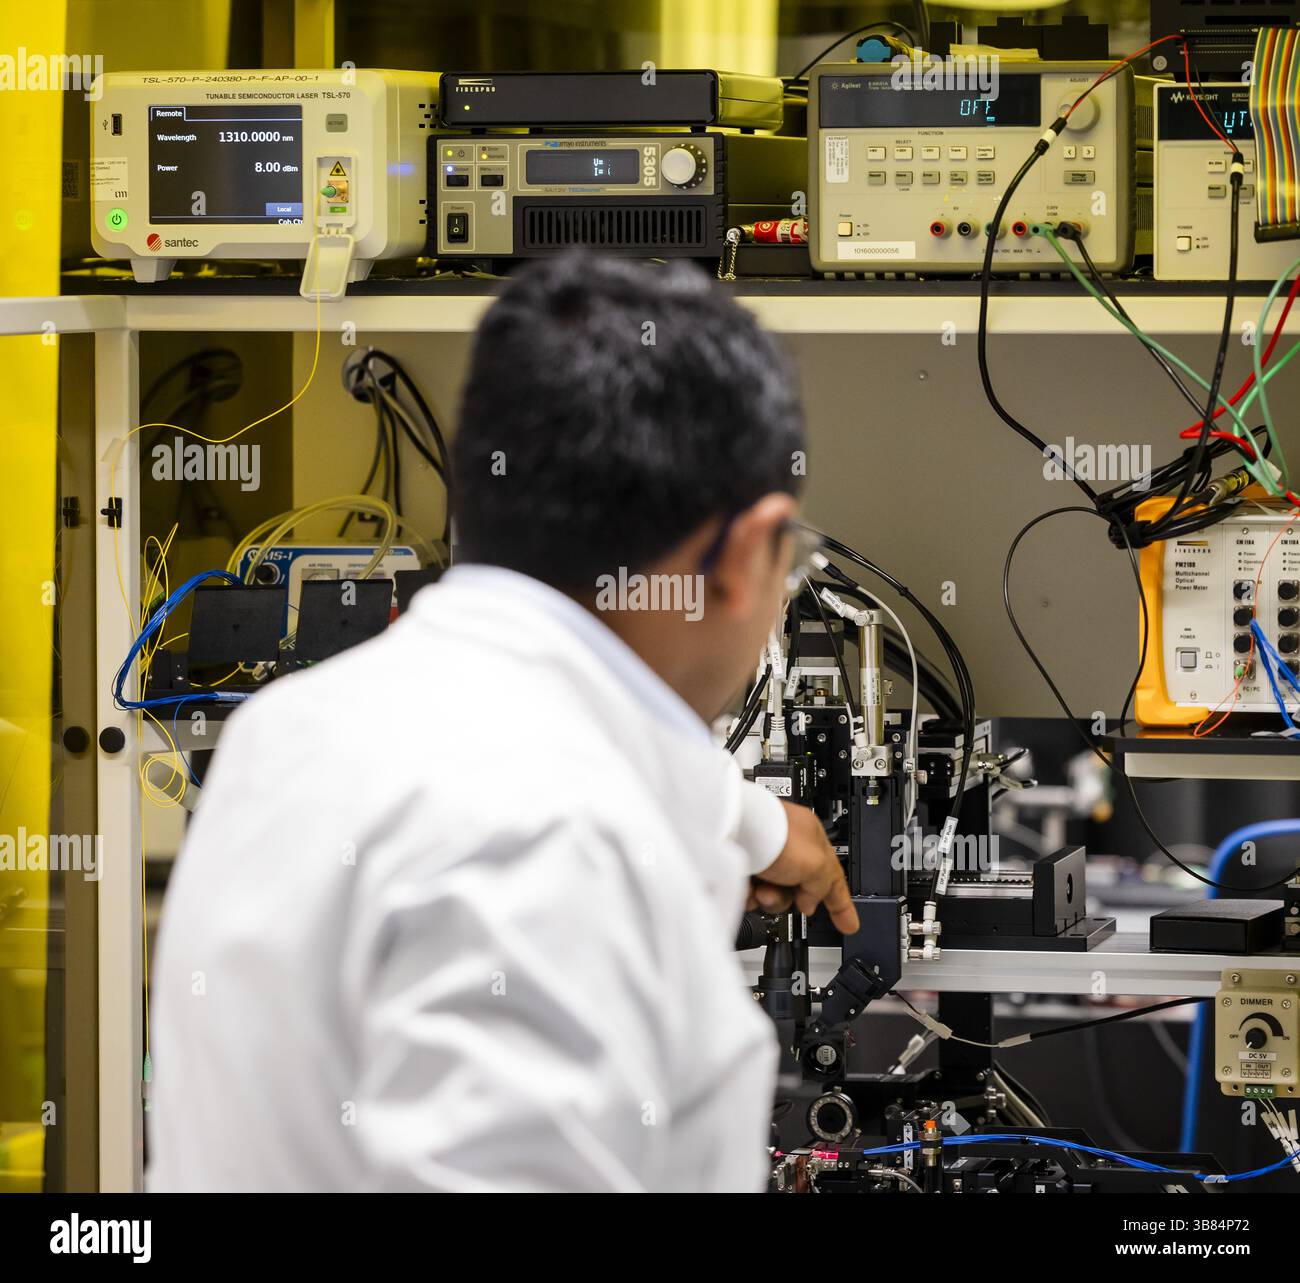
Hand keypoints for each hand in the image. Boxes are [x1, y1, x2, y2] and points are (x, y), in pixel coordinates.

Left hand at [746, 801, 859, 934]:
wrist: (729, 833)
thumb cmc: (772, 835)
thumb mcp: (817, 863)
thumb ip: (826, 886)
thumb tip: (811, 902)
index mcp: (810, 839)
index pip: (832, 876)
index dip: (842, 903)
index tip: (848, 924)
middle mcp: (786, 847)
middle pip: (800, 891)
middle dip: (796, 901)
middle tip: (797, 901)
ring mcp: (762, 858)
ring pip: (774, 896)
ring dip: (772, 900)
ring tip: (764, 891)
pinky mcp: (741, 868)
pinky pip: (751, 895)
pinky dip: (750, 897)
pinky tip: (749, 889)